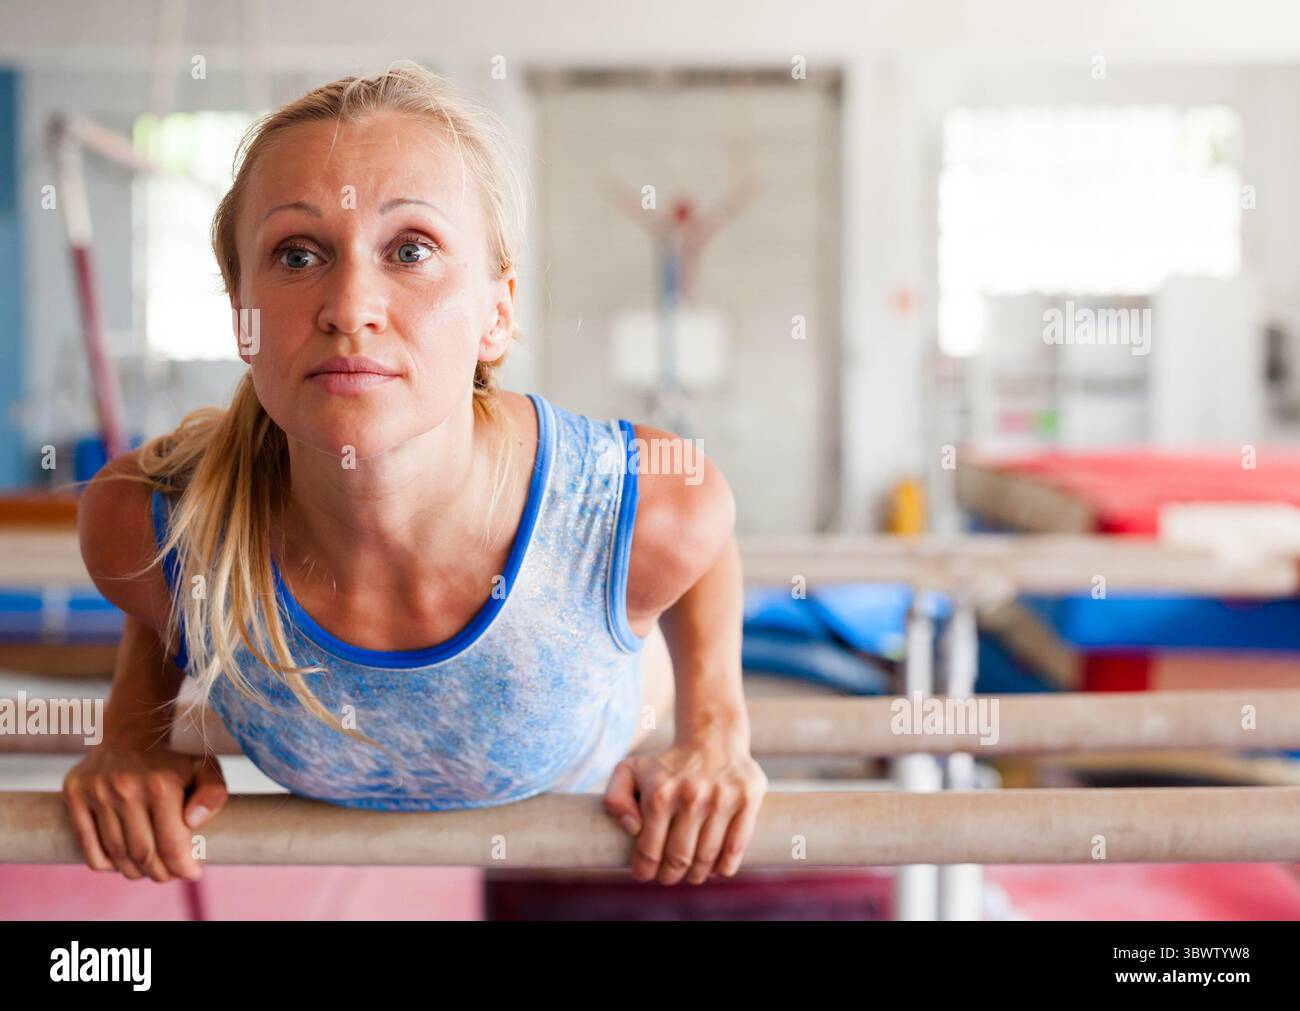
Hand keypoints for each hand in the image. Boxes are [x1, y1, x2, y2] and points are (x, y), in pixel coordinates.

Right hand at [62, 742, 227, 882]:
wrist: (132, 730)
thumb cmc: (174, 758)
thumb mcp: (205, 768)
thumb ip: (213, 794)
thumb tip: (193, 823)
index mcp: (161, 785)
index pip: (171, 845)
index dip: (183, 868)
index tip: (192, 873)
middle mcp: (126, 789)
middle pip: (143, 854)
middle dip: (160, 873)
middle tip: (169, 874)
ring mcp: (98, 792)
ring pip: (116, 853)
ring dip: (134, 871)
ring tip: (148, 870)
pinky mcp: (75, 794)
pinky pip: (88, 845)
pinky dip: (105, 863)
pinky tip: (121, 862)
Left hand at [603, 733, 767, 884]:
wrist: (712, 737)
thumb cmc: (667, 763)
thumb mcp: (630, 771)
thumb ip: (615, 798)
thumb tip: (631, 828)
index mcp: (659, 794)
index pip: (649, 851)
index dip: (645, 870)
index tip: (645, 874)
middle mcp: (691, 797)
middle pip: (679, 860)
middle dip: (670, 876)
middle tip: (668, 877)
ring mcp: (721, 799)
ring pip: (707, 859)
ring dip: (696, 875)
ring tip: (691, 874)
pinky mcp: (747, 799)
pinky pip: (735, 849)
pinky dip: (724, 868)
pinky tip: (715, 868)